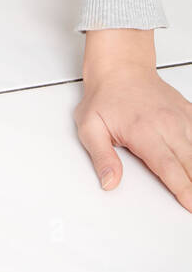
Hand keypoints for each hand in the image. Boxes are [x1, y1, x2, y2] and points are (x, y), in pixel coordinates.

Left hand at [75, 56, 191, 211]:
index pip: (168, 167)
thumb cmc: (105, 97)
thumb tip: (109, 181)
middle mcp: (166, 124)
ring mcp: (180, 117)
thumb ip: (101, 157)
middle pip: (189, 162)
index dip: (183, 189)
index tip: (191, 204)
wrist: (119, 67)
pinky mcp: (187, 112)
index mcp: (143, 131)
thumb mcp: (90, 127)